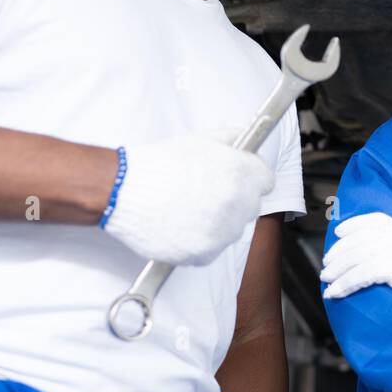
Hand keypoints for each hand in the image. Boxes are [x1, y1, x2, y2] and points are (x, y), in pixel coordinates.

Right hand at [103, 127, 273, 265]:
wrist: (125, 191)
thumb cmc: (159, 165)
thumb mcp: (201, 140)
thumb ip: (233, 139)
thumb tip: (248, 141)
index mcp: (241, 173)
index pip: (267, 181)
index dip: (251, 178)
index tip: (238, 179)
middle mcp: (236, 204)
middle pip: (250, 206)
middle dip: (234, 200)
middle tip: (206, 194)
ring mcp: (221, 232)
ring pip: (232, 230)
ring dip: (218, 223)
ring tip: (188, 209)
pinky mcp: (204, 253)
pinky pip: (212, 249)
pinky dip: (200, 242)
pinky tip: (181, 225)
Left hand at [321, 212, 391, 305]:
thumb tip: (390, 256)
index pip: (374, 221)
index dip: (354, 225)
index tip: (340, 232)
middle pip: (359, 241)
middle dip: (339, 253)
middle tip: (327, 265)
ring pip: (356, 258)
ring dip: (337, 270)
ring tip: (326, 280)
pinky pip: (361, 275)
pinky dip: (344, 284)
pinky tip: (334, 293)